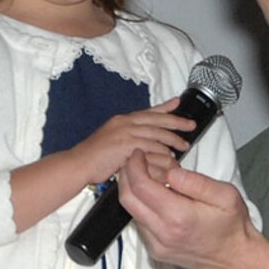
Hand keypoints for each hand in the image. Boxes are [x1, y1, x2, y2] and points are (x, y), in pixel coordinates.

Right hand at [71, 105, 196, 193]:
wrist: (78, 164)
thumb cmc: (93, 158)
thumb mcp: (112, 141)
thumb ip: (127, 138)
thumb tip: (143, 143)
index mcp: (122, 120)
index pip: (148, 111)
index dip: (164, 107)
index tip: (177, 103)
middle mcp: (124, 122)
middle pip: (157, 119)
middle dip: (176, 122)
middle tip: (190, 125)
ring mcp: (125, 133)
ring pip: (156, 133)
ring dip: (173, 139)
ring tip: (184, 146)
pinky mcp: (126, 145)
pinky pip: (150, 147)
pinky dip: (162, 152)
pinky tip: (170, 156)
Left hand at [117, 154, 268, 268]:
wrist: (235, 258)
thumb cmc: (233, 226)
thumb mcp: (225, 195)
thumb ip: (195, 181)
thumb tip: (170, 171)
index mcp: (179, 216)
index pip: (141, 186)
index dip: (135, 166)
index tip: (139, 154)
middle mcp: (163, 233)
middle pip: (127, 199)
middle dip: (127, 176)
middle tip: (136, 162)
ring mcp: (157, 245)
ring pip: (131, 212)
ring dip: (134, 191)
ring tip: (149, 178)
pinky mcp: (156, 251)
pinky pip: (140, 224)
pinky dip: (142, 207)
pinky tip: (156, 198)